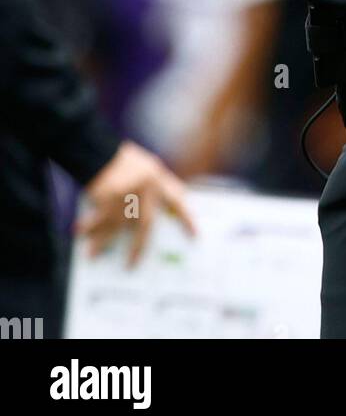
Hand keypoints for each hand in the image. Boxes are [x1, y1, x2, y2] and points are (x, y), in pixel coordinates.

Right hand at [75, 141, 195, 266]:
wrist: (100, 151)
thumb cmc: (124, 160)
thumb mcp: (147, 168)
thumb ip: (155, 188)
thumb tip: (158, 214)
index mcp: (157, 179)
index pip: (177, 199)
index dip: (187, 218)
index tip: (195, 234)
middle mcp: (145, 190)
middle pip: (146, 225)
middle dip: (138, 247)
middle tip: (131, 265)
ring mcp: (126, 197)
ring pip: (115, 228)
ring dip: (101, 243)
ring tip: (91, 256)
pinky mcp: (107, 199)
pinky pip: (98, 220)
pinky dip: (88, 229)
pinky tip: (79, 236)